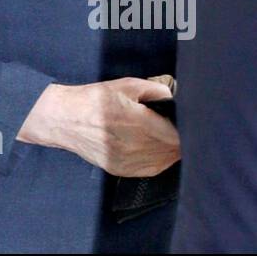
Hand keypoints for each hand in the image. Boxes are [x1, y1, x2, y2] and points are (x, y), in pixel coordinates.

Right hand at [17, 76, 179, 176]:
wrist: (64, 119)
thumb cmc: (95, 98)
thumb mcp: (125, 85)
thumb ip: (154, 89)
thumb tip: (176, 96)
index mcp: (136, 120)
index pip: (175, 136)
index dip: (187, 132)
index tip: (192, 125)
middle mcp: (132, 144)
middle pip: (172, 150)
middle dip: (182, 142)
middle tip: (186, 132)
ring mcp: (126, 160)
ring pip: (163, 161)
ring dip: (173, 153)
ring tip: (177, 142)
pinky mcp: (120, 169)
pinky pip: (151, 170)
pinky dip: (161, 162)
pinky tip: (163, 152)